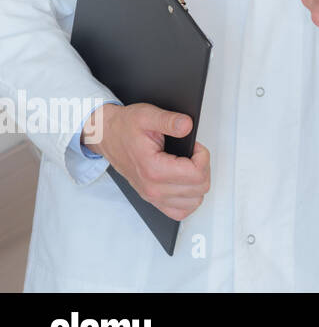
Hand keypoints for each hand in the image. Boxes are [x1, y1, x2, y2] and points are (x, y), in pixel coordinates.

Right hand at [85, 103, 209, 220]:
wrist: (106, 136)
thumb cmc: (125, 127)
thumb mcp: (147, 115)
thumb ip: (170, 120)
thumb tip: (187, 126)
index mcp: (153, 169)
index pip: (197, 175)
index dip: (202, 156)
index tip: (194, 147)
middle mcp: (152, 188)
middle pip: (199, 189)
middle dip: (203, 168)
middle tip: (192, 154)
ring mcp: (152, 197)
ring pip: (194, 202)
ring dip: (198, 183)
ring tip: (189, 166)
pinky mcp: (152, 200)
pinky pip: (180, 211)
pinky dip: (189, 199)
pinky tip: (186, 182)